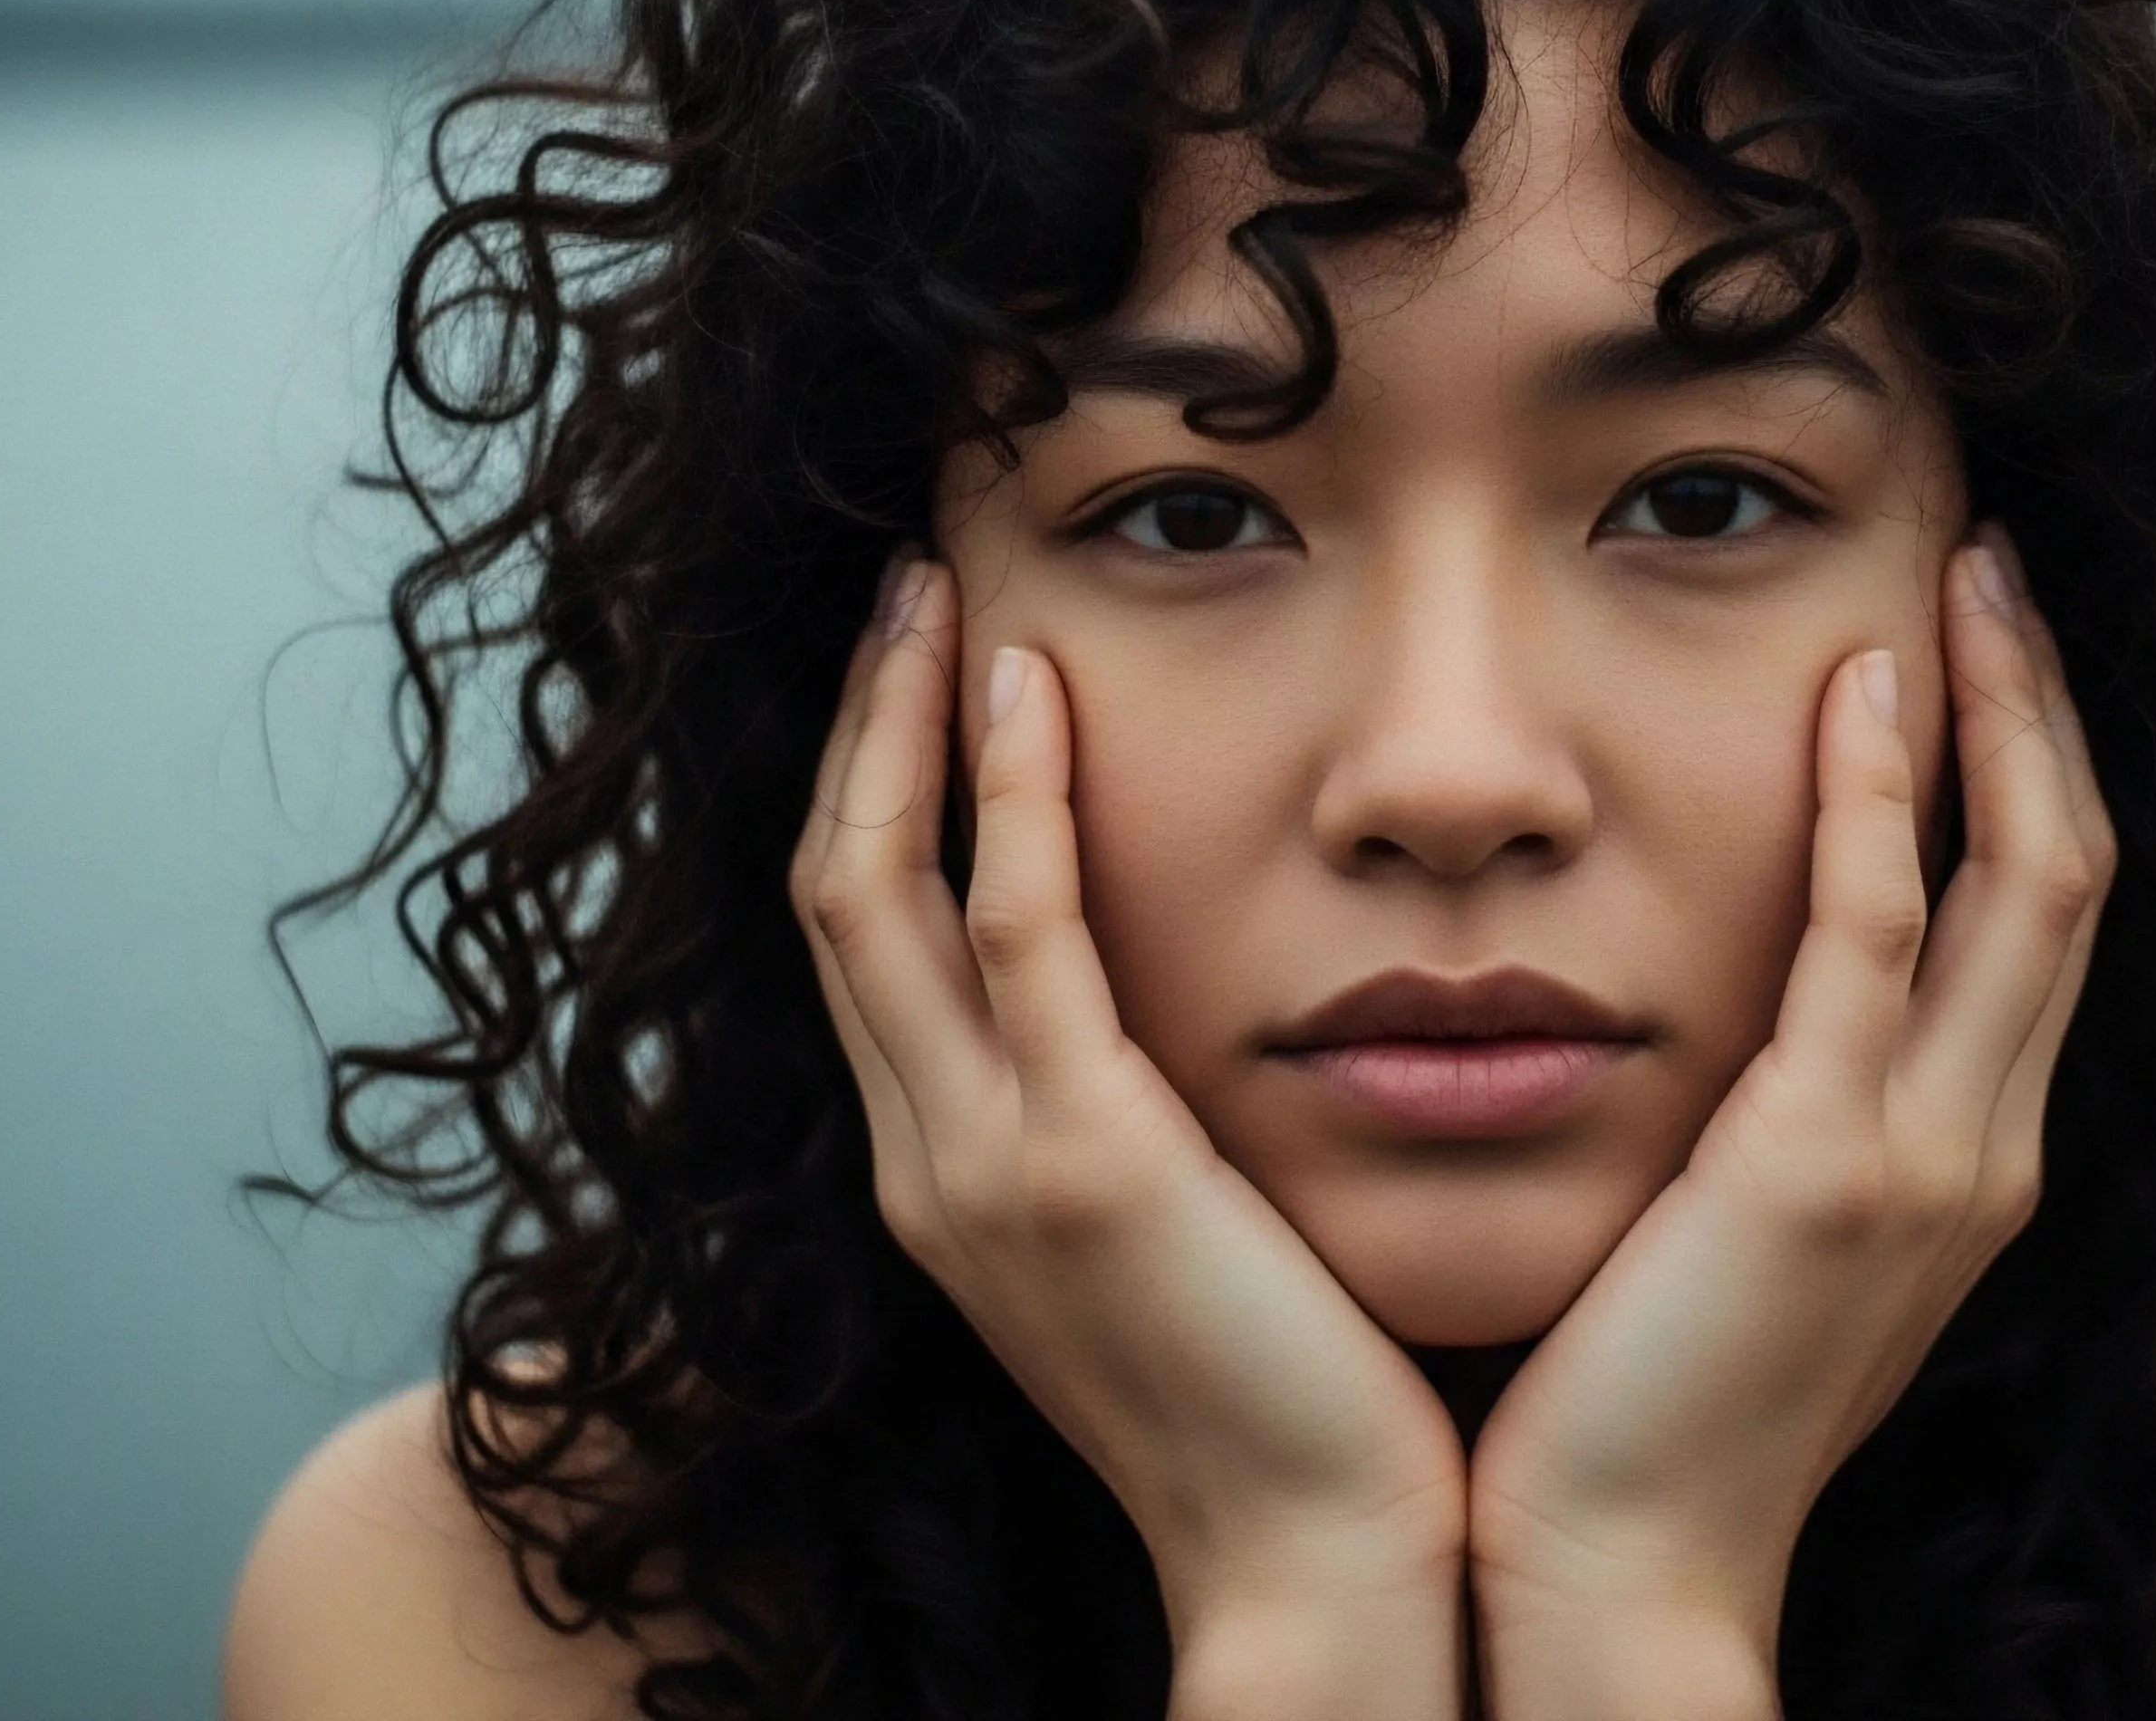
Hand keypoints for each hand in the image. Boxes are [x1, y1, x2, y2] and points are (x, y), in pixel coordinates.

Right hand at [791, 555, 1467, 1717]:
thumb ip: (1141, 1127)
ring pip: (877, 890)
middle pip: (831, 893)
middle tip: (901, 584)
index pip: (867, 944)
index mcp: (950, 1180)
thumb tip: (1180, 1019)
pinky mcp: (1082, 1162)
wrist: (1323, 1570)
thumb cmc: (1290, 1405)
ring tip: (937, 589)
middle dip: (857, 728)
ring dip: (900, 723)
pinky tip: (1031, 682)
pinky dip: (1006, 794)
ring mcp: (984, 1166)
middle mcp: (929, 1163)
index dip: (874, 792)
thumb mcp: (1178, 1242)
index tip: (922, 667)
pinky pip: (1010, 932)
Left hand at [1465, 528, 2114, 1719]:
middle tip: (2001, 564)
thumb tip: (1745, 1015)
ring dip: (1999, 712)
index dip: (2034, 771)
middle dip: (2047, 707)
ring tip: (1962, 576)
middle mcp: (1986, 1150)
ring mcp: (1927, 1160)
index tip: (1985, 645)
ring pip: (2023, 883)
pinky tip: (1859, 687)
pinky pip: (1885, 937)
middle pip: (2070, 875)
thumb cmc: (1647, 1409)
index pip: (2041, 922)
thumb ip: (1787, 1125)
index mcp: (1968, 1165)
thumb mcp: (1752, 1245)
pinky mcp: (1827, 1164)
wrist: (1617, 1576)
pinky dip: (1888, 799)